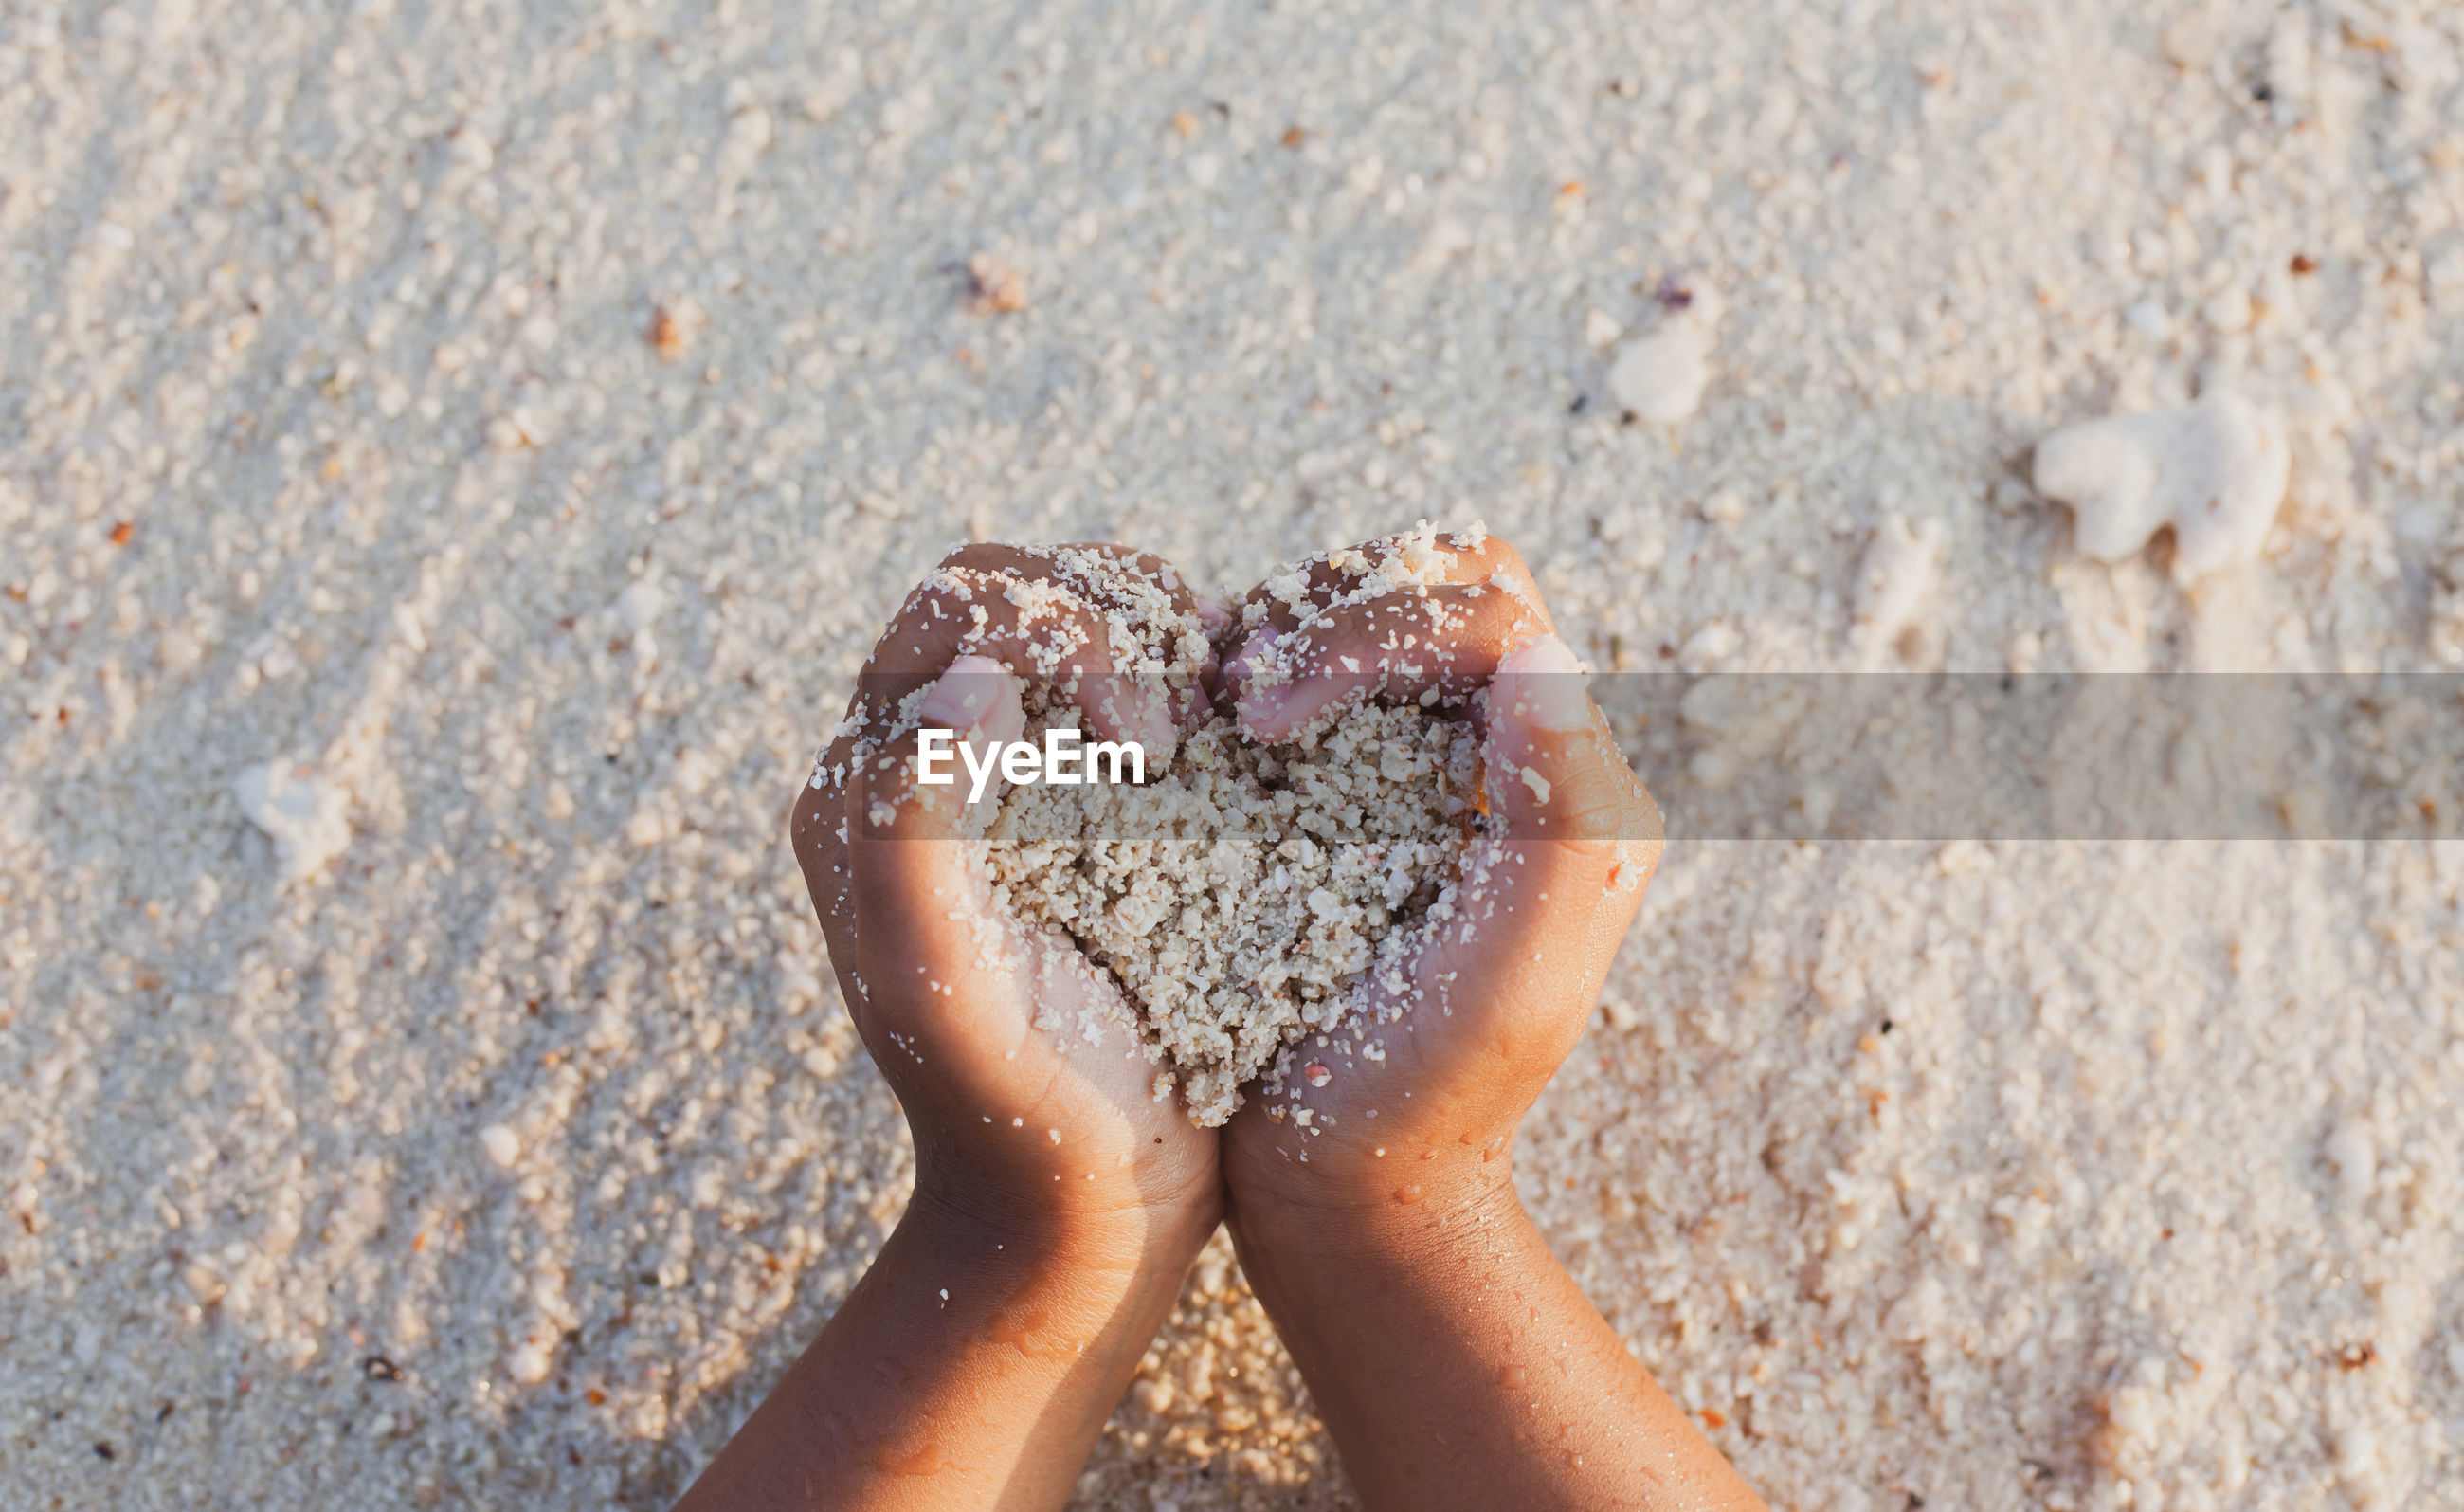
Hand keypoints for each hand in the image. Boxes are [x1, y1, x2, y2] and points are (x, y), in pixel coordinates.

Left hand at [793, 541, 1220, 1243]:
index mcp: (871, 786)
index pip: (951, 617)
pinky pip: (1153, 681)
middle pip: (1018, 590)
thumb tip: (965, 672)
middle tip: (1170, 739)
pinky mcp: (1111, 800)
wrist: (1092, 1204)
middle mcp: (937, 760)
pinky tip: (1249, 732)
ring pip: (1092, 616)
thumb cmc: (1018, 1109)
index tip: (1140, 744)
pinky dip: (1207, 679)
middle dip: (1114, 622)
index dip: (1059, 632)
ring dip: (1164, 636)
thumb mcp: (946, 987)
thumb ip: (915, 832)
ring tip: (1220, 718)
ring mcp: (1030, 772)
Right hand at [1203, 531, 1756, 1510]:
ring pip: (1377, 610)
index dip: (1373, 629)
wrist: (1344, 1189)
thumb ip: (1556, 817)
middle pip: (1446, 584)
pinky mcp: (1358, 788)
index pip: (1490, 617)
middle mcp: (1518, 759)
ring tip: (1224, 713)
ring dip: (1292, 632)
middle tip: (1249, 702)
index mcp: (1575, 790)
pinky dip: (1259, 669)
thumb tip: (1545, 651)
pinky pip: (1318, 669)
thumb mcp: (1511, 977)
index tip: (1271, 712)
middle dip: (1336, 612)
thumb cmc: (1422, 1097)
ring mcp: (1435, 766)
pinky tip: (1204, 731)